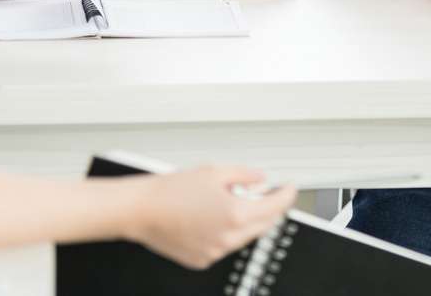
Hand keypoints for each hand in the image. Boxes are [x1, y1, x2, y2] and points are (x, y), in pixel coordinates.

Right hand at [124, 166, 294, 269]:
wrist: (141, 210)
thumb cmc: (171, 191)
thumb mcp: (216, 171)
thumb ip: (245, 175)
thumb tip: (261, 179)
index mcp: (236, 214)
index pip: (276, 206)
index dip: (287, 194)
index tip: (289, 187)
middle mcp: (229, 237)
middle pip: (264, 223)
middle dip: (269, 207)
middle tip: (265, 192)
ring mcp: (216, 251)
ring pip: (245, 236)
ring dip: (247, 220)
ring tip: (229, 200)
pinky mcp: (203, 259)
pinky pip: (225, 245)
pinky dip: (228, 232)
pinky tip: (213, 216)